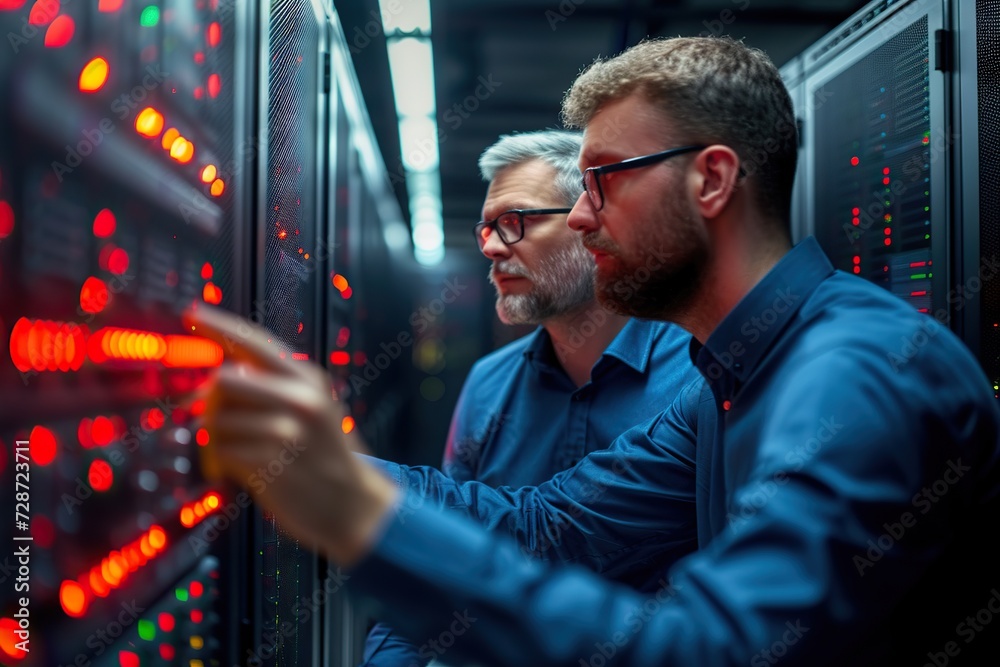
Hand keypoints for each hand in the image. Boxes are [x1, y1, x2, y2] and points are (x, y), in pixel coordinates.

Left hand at [183, 305, 398, 565]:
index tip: (192, 314)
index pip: (255, 341)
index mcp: (308, 379)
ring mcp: (285, 430)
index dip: (219, 326)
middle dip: (212, 403)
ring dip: (218, 442)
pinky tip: (240, 472)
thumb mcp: (314, 409)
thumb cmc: (327, 458)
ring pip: (217, 421)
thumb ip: (275, 388)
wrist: (354, 506)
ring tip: (241, 456)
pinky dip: (220, 464)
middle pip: (224, 379)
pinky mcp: (269, 462)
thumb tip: (221, 375)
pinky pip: (220, 452)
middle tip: (221, 424)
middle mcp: (298, 398)